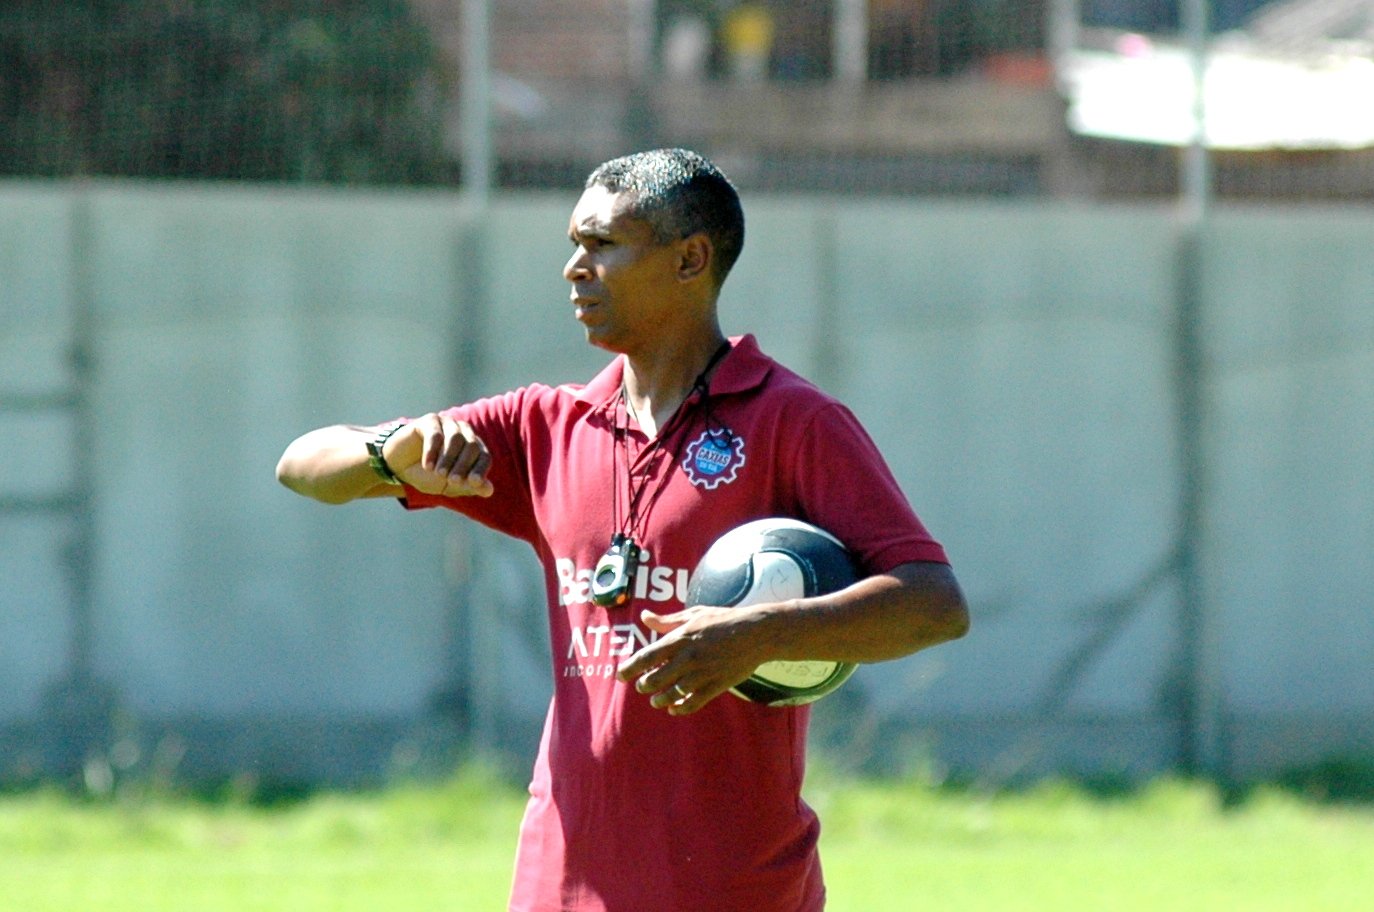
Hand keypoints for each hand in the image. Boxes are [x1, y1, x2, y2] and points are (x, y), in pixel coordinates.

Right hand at [386, 412, 493, 496]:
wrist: (399, 468)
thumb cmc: (428, 476)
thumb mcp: (449, 486)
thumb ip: (468, 487)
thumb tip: (489, 490)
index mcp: (473, 448)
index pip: (484, 457)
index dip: (481, 469)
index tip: (474, 482)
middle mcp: (463, 433)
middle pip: (472, 446)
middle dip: (463, 466)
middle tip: (452, 481)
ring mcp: (447, 424)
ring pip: (456, 438)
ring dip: (448, 459)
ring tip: (438, 473)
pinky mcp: (430, 421)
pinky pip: (436, 434)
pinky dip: (433, 452)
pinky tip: (428, 466)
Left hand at [616, 605, 768, 715]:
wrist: (755, 633)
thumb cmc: (723, 620)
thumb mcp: (694, 614)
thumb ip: (667, 621)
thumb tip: (645, 616)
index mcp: (680, 638)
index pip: (646, 657)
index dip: (630, 668)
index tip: (620, 675)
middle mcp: (688, 657)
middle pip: (655, 679)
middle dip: (644, 686)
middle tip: (642, 686)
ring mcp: (702, 673)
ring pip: (671, 695)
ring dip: (659, 700)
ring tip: (656, 700)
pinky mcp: (716, 686)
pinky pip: (692, 703)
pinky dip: (680, 709)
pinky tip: (674, 709)